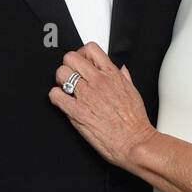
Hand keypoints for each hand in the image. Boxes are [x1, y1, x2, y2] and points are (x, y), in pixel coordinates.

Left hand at [49, 42, 155, 170]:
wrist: (134, 142)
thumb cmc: (135, 122)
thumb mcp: (133, 92)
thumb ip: (124, 77)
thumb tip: (121, 69)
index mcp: (112, 75)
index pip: (90, 49)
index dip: (82, 54)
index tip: (82, 63)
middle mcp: (98, 82)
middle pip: (71, 58)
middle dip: (68, 66)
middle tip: (71, 76)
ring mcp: (86, 96)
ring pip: (61, 73)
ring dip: (60, 80)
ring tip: (66, 89)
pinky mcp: (77, 112)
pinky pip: (55, 95)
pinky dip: (55, 97)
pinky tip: (62, 102)